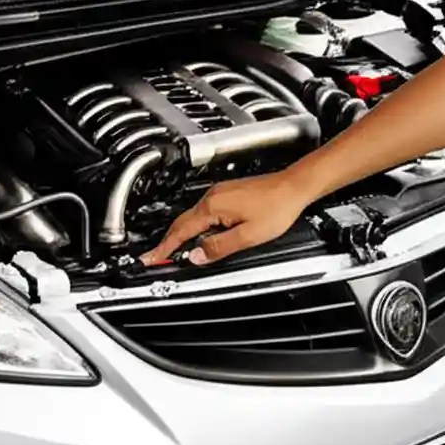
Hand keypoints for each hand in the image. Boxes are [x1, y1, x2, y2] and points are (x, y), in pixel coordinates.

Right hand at [140, 171, 311, 265]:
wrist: (294, 186)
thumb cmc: (277, 206)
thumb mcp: (248, 235)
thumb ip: (219, 247)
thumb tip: (197, 256)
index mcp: (213, 207)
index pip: (181, 232)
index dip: (165, 248)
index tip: (151, 258)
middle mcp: (212, 197)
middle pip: (182, 224)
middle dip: (167, 242)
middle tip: (155, 257)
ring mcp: (219, 194)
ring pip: (192, 218)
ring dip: (180, 235)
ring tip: (172, 250)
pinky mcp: (226, 195)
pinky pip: (202, 213)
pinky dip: (194, 226)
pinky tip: (197, 235)